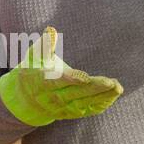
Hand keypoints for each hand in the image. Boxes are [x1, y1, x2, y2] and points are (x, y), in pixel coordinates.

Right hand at [0, 26, 123, 126]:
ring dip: (102, 97)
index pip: (57, 82)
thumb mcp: (34, 56)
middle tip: (111, 82)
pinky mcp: (70, 113)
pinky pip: (87, 110)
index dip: (71, 79)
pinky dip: (101, 104)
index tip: (85, 77)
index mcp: (41, 82)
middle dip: (94, 89)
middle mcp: (51, 98)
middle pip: (74, 94)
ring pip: (83, 104)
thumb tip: (51, 30)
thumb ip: (44, 45)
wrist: (25, 99)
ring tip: (118, 87)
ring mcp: (62, 108)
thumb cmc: (33, 70)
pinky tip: (114, 95)